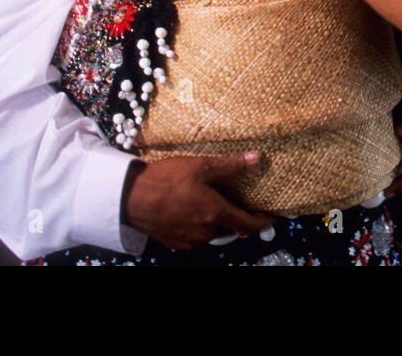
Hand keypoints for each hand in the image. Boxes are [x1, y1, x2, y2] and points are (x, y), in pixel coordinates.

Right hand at [122, 152, 275, 250]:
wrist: (130, 199)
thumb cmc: (166, 180)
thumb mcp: (201, 166)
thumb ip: (230, 166)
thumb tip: (256, 159)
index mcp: (215, 214)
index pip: (248, 225)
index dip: (262, 223)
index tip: (271, 219)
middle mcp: (205, 233)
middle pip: (231, 230)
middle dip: (237, 220)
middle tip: (238, 204)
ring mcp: (189, 240)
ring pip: (213, 234)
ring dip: (218, 224)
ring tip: (213, 205)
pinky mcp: (175, 242)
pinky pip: (196, 237)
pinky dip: (201, 227)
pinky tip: (193, 211)